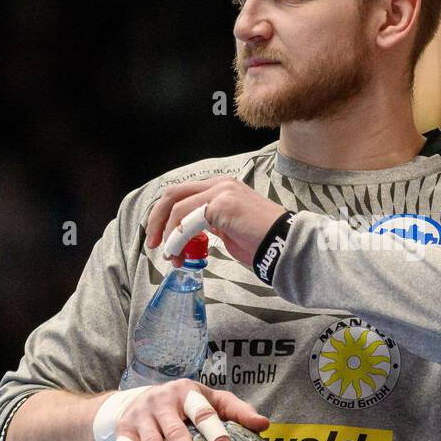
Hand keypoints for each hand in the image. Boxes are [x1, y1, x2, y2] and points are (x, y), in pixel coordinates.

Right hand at [112, 381, 269, 440]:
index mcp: (186, 392)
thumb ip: (237, 410)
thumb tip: (264, 425)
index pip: (203, 412)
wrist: (136, 399)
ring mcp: (140, 417)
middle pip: (176, 431)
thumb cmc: (184, 405)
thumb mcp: (211, 399)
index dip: (215, 433)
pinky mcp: (123, 432)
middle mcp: (161, 401)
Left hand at [145, 176, 286, 267]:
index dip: (164, 216)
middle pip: (172, 194)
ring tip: (171, 256)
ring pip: (177, 207)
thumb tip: (188, 235)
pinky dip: (177, 238)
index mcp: (221, 187)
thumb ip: (208, 224)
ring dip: (168, 234)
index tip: (162, 240)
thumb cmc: (261, 241)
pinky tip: (180, 253)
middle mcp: (219, 184)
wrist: (285, 244)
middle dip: (157, 220)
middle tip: (155, 243)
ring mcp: (221, 192)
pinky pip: (187, 220)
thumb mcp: (228, 228)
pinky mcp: (222, 205)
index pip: (181, 194)